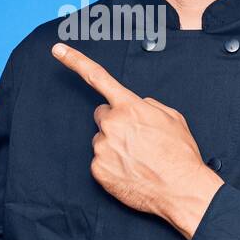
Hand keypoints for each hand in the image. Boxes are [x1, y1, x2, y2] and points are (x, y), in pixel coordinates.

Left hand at [51, 42, 223, 238]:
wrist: (182, 189)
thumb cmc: (180, 154)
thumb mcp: (172, 117)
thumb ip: (148, 105)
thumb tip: (137, 106)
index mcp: (130, 106)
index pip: (97, 77)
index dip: (75, 61)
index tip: (57, 50)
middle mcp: (112, 124)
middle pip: (102, 116)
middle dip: (115, 123)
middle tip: (136, 139)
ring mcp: (102, 148)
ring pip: (102, 140)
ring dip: (115, 146)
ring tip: (139, 159)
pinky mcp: (98, 170)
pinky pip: (100, 162)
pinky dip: (112, 166)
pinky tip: (131, 172)